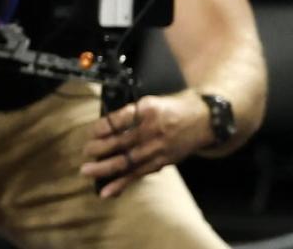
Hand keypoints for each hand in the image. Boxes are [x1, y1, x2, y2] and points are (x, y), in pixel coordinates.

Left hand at [80, 92, 209, 197]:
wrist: (207, 119)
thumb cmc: (177, 107)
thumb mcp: (156, 101)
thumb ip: (134, 114)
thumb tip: (107, 128)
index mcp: (150, 109)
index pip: (119, 119)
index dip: (103, 127)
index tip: (92, 131)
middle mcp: (153, 129)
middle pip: (120, 142)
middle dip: (99, 148)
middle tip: (86, 151)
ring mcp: (158, 148)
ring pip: (126, 161)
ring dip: (104, 168)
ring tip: (87, 171)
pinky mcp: (162, 161)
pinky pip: (138, 174)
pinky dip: (121, 184)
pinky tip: (106, 191)